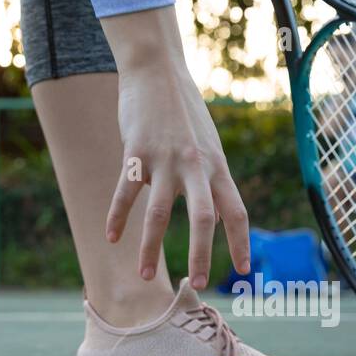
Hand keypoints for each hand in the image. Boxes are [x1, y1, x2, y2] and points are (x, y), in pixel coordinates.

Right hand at [101, 7, 249, 290]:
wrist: (157, 71)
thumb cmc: (184, 113)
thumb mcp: (207, 146)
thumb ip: (211, 180)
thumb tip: (215, 216)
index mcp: (218, 167)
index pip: (236, 211)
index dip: (241, 243)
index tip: (244, 270)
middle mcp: (196, 166)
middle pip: (203, 217)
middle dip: (201, 253)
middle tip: (199, 284)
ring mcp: (166, 159)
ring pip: (159, 213)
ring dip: (150, 248)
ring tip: (144, 276)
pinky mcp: (136, 152)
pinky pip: (125, 193)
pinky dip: (117, 218)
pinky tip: (112, 238)